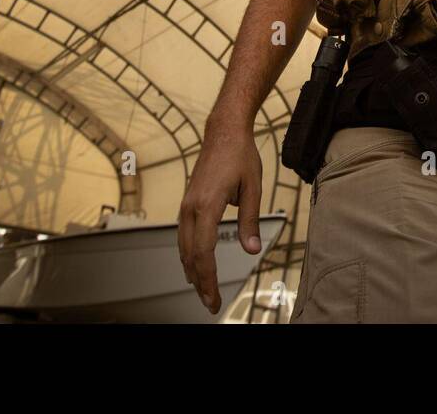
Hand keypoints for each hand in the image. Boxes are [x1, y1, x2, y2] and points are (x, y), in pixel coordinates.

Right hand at [178, 115, 262, 314]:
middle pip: (190, 255)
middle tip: (210, 303)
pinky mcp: (187, 203)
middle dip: (200, 282)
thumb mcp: (254, 189)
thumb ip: (251, 221)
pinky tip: (195, 265)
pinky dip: (188, 255)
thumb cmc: (240, 156)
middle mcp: (191, 208)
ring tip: (203, 290)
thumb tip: (252, 250)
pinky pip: (183, 236)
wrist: (223, 133)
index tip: (214, 298)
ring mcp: (186, 205)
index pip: (204, 252)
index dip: (209, 279)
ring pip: (183, 247)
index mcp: (207, 205)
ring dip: (192, 271)